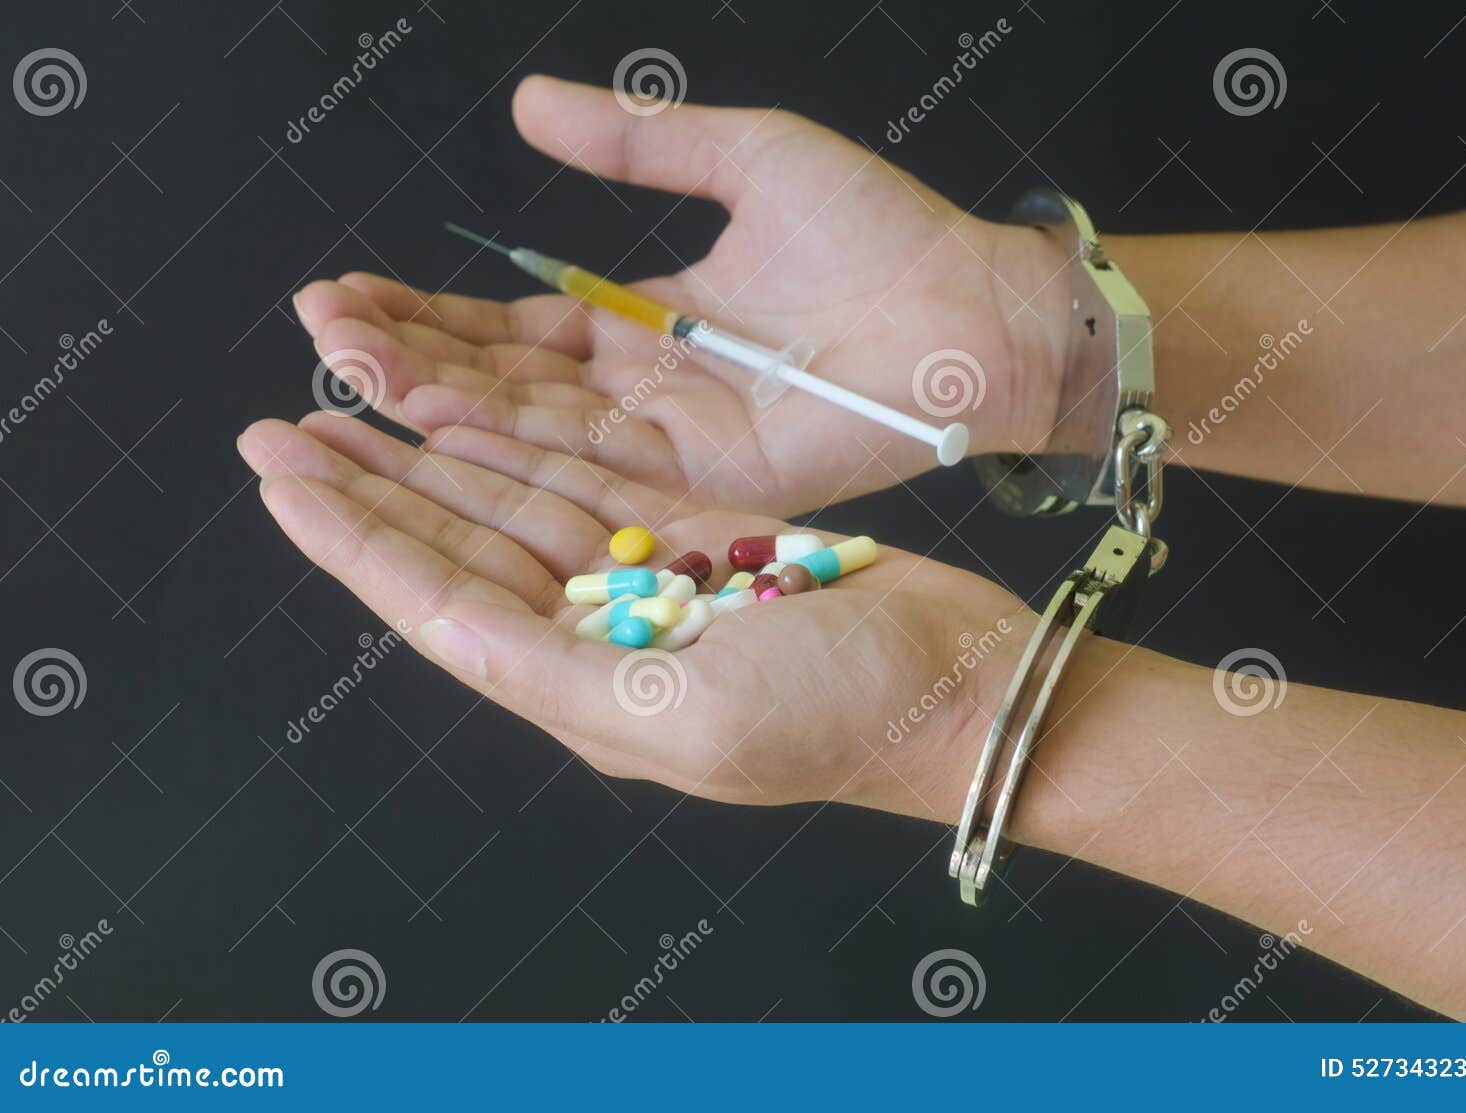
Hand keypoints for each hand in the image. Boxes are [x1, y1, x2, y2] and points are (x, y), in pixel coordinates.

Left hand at [236, 412, 1030, 814]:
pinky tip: (474, 415)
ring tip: (356, 408)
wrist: (966, 688)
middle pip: (461, 549)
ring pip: (517, 509)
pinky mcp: (703, 539)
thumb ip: (553, 672)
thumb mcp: (687, 716)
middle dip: (371, 490)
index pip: (437, 605)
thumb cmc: (846, 715)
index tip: (282, 480)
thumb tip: (442, 627)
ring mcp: (653, 586)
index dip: (354, 541)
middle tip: (285, 427)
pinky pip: (592, 485)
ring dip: (436, 459)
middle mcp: (603, 641)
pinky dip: (530, 447)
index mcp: (583, 694)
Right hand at [290, 75, 1073, 517]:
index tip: (343, 292)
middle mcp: (642, 394)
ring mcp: (670, 446)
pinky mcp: (709, 483)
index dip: (425, 314)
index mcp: (642, 325)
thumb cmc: (881, 233)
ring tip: (349, 371)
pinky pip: (594, 466)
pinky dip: (516, 444)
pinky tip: (438, 420)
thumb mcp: (745, 158)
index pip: (508, 331)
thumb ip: (637, 143)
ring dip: (437, 402)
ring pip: (531, 431)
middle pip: (500, 387)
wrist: (976, 307)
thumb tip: (529, 106)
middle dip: (405, 359)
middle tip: (317, 333)